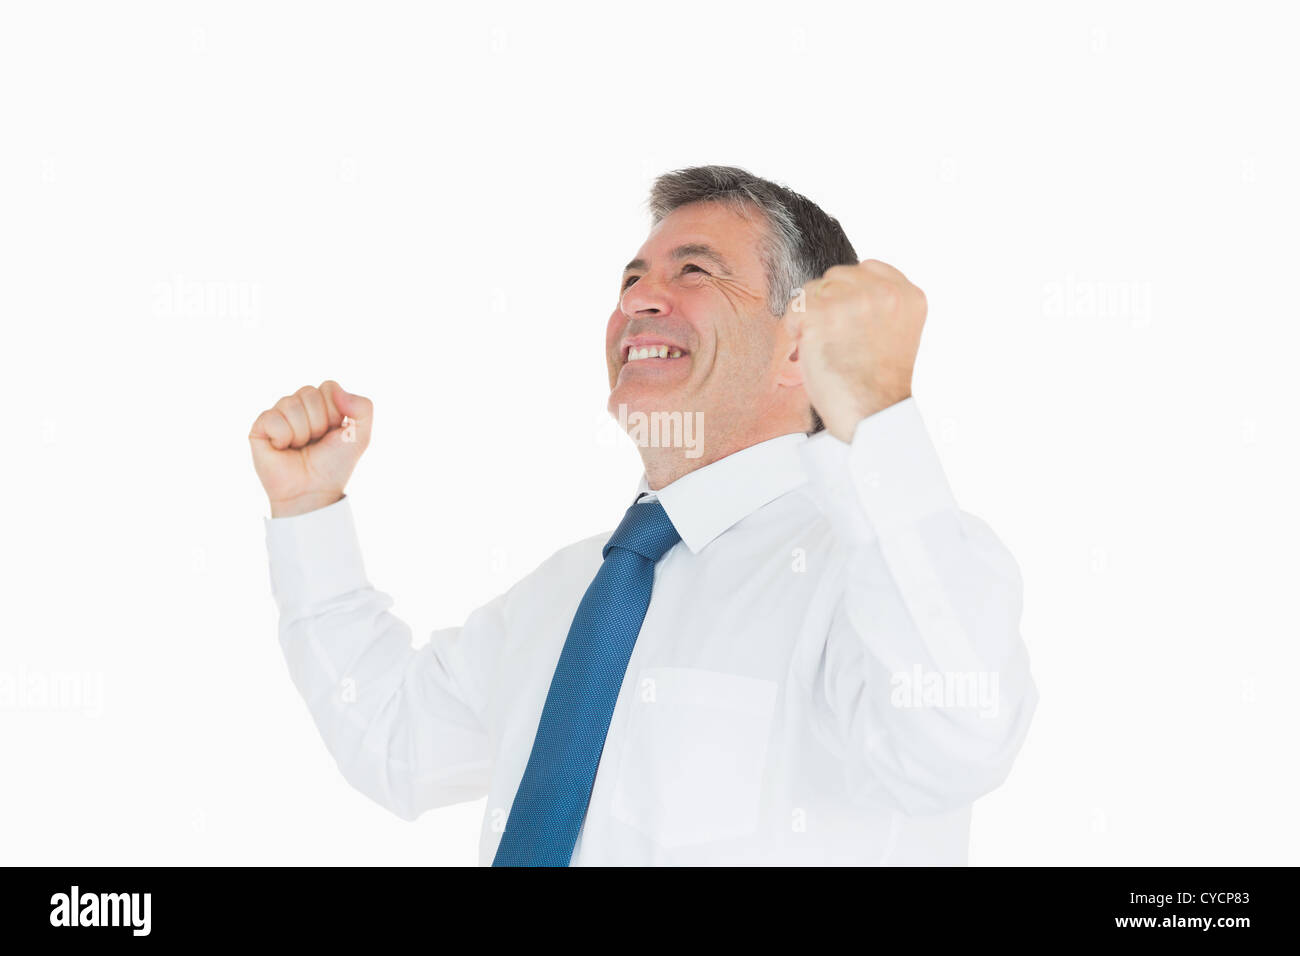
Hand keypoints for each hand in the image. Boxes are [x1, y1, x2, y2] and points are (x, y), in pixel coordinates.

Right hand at [248, 381, 372, 516]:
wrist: (314, 491)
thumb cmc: (334, 464)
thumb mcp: (361, 436)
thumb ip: (363, 407)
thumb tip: (335, 388)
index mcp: (321, 403)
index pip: (328, 387)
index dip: (334, 412)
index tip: (333, 433)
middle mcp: (298, 406)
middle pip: (308, 393)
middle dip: (318, 422)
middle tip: (315, 442)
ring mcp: (278, 415)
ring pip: (291, 404)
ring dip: (302, 432)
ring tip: (299, 447)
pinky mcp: (260, 428)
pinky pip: (272, 418)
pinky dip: (283, 437)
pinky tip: (283, 448)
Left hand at [786, 259, 925, 441]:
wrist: (872, 417)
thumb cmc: (877, 385)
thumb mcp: (896, 332)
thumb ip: (880, 304)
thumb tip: (842, 286)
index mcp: (908, 296)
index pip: (867, 269)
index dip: (849, 295)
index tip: (849, 323)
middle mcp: (884, 293)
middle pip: (836, 277)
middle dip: (828, 305)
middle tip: (836, 341)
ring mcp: (852, 302)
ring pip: (813, 290)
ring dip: (809, 317)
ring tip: (825, 347)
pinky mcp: (822, 315)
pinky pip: (795, 308)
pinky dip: (794, 329)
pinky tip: (810, 350)